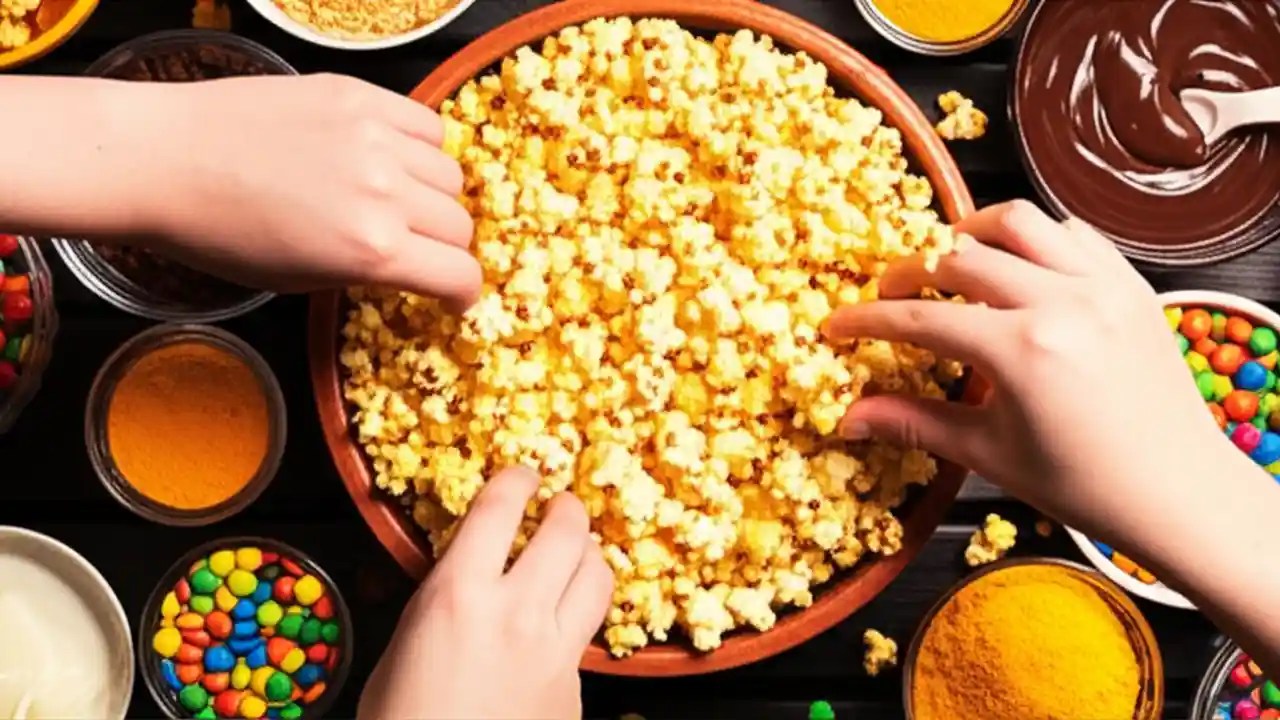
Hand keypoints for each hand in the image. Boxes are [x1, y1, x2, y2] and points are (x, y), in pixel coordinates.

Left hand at [138, 74, 479, 306]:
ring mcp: (376, 137)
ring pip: (450, 173)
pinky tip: (393, 156)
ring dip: (436, 196)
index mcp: (371, 250)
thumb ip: (366, 270)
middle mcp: (386, 192)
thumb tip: (403, 261)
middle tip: (418, 248)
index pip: (460, 273)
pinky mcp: (358, 94)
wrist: (164, 160)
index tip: (453, 295)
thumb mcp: (301, 279)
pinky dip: (422, 146)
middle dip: (446, 247)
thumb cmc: (220, 236)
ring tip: (402, 198)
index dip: (463, 293)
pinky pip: (426, 123)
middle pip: (460, 224)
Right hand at [357, 467, 613, 719]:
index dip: (518, 479)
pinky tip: (564, 621)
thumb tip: (468, 575)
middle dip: (567, 509)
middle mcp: (516, 612)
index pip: (501, 508)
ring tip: (578, 553)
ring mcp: (555, 650)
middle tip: (561, 506)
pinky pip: (590, 631)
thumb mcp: (406, 644)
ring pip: (598, 576)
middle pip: (567, 532)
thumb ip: (444, 598)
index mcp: (459, 594)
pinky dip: (581, 612)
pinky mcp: (575, 685)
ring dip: (589, 554)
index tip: (525, 473)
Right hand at [824, 201, 1266, 549]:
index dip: (868, 319)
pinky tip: (1016, 268)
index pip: (922, 317)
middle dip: (909, 271)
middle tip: (888, 294)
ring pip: (1018, 222)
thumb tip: (849, 418)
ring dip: (971, 234)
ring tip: (948, 260)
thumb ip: (914, 424)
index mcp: (1023, 350)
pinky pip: (1073, 233)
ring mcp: (1103, 285)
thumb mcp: (989, 453)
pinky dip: (1034, 239)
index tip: (836, 323)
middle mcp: (1063, 302)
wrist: (1178, 491)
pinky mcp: (1131, 284)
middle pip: (959, 257)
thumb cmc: (1084, 484)